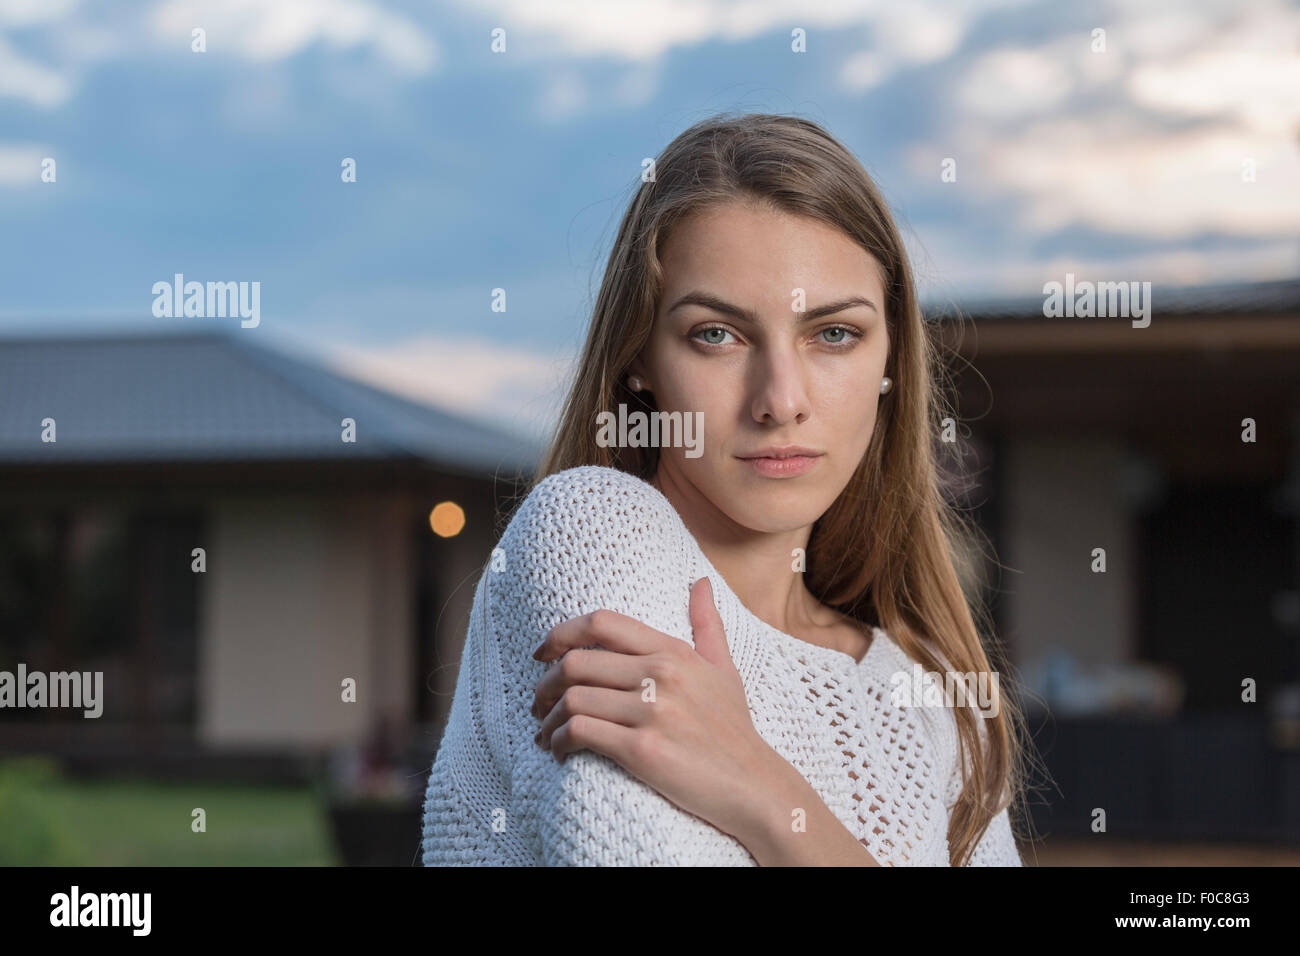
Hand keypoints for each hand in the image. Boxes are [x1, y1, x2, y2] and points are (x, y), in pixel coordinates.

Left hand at [530, 576, 777, 842]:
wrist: (756, 786)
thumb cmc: (735, 730)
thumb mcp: (725, 669)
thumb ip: (707, 624)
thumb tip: (699, 581)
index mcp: (673, 652)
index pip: (601, 623)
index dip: (560, 634)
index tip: (542, 653)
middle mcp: (661, 674)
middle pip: (576, 663)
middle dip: (545, 684)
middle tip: (538, 703)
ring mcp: (652, 711)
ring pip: (573, 699)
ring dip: (548, 719)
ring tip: (545, 732)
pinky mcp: (643, 750)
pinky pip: (581, 733)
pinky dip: (559, 742)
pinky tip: (560, 751)